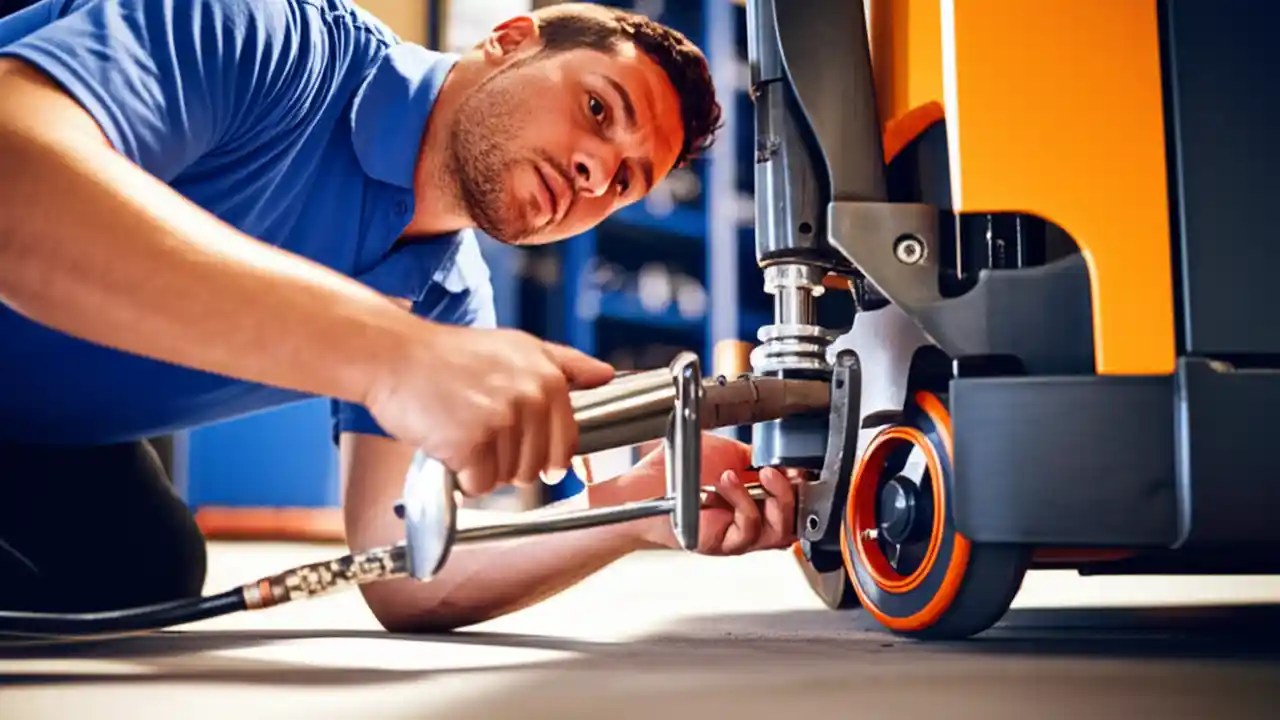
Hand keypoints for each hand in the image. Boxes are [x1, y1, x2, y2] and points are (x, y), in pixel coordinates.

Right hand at [364, 323, 613, 495]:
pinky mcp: (471, 443)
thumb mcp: (517, 346)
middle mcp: (530, 398)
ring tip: (462, 430)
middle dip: (510, 460)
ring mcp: (501, 420)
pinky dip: (462, 476)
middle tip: (480, 432)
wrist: (395, 356)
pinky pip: (479, 485)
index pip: (565, 442)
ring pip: (508, 478)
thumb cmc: (452, 355)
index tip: (520, 446)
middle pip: (537, 466)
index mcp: (548, 379)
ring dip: (483, 467)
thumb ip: (566, 363)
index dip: (542, 452)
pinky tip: (448, 444)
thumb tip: (604, 375)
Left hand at [617, 434, 796, 554]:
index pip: (794, 502)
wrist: (645, 486)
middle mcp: (751, 522)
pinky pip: (748, 531)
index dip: (802, 485)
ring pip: (779, 532)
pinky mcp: (722, 543)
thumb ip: (754, 456)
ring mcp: (738, 536)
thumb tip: (778, 453)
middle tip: (781, 471)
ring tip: (759, 473)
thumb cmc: (677, 472)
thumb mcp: (726, 454)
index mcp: (756, 500)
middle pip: (794, 522)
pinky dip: (744, 505)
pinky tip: (728, 483)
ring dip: (775, 498)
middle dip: (793, 494)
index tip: (799, 466)